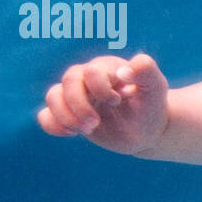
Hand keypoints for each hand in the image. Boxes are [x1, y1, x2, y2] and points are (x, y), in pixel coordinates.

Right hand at [37, 52, 169, 155]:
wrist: (147, 130)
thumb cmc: (152, 105)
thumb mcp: (156, 87)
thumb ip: (146, 70)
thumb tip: (124, 72)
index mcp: (106, 68)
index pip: (91, 72)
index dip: (100, 88)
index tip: (118, 101)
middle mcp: (87, 78)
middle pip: (68, 82)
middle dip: (79, 105)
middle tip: (94, 125)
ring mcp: (76, 97)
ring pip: (53, 96)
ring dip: (65, 116)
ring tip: (87, 130)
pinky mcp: (69, 115)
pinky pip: (45, 116)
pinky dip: (52, 124)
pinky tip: (71, 133)